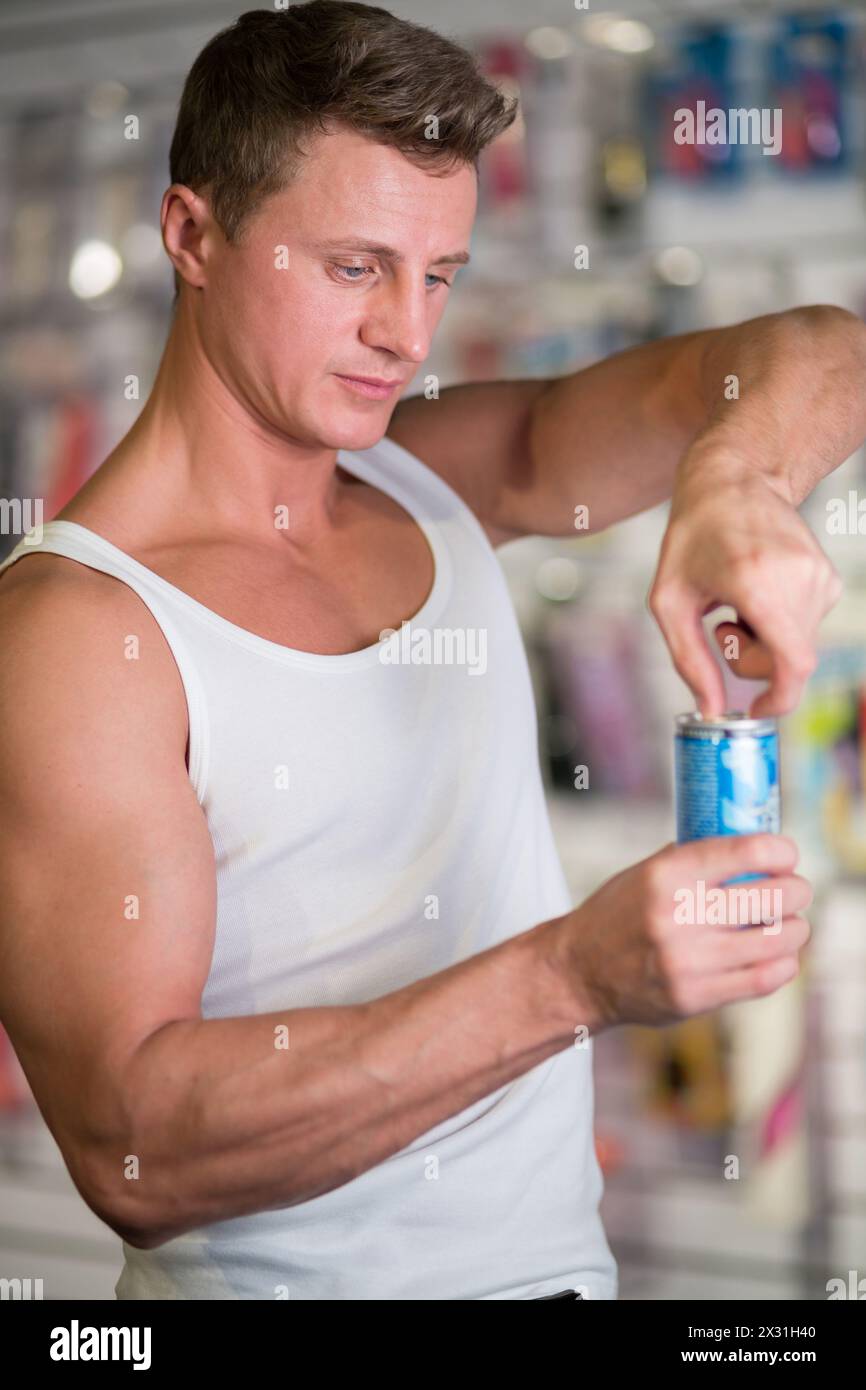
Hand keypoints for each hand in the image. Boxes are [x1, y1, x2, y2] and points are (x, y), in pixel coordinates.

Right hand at [548, 834, 811, 1032]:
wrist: (579, 972)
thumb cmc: (616, 916)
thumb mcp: (643, 873)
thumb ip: (692, 862)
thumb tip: (747, 850)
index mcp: (667, 875)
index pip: (746, 852)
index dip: (781, 850)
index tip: (786, 854)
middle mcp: (680, 915)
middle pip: (772, 896)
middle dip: (797, 890)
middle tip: (795, 890)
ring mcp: (690, 960)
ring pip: (777, 940)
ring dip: (796, 928)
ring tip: (791, 924)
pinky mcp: (696, 996)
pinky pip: (763, 979)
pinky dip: (783, 964)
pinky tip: (780, 956)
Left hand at [648, 457, 841, 716]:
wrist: (733, 481)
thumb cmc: (692, 538)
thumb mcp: (669, 600)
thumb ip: (689, 660)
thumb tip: (711, 710)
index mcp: (756, 582)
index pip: (793, 661)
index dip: (780, 698)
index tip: (757, 709)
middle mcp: (797, 578)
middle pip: (787, 661)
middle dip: (752, 661)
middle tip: (723, 627)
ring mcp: (819, 576)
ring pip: (798, 647)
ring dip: (764, 640)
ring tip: (740, 600)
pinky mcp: (828, 578)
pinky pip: (806, 628)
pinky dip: (780, 625)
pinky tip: (760, 591)